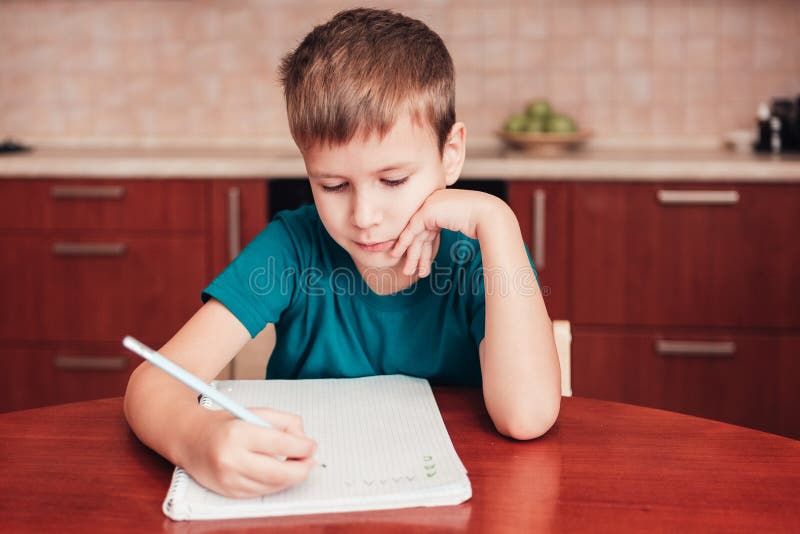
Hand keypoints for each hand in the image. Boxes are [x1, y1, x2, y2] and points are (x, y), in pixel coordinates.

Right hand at [184, 407, 316, 498]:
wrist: (191, 439)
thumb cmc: (226, 424)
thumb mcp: (255, 412)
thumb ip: (284, 422)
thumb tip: (304, 440)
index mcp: (238, 433)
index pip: (280, 444)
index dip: (302, 447)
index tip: (312, 445)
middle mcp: (231, 458)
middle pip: (279, 472)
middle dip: (302, 468)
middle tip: (310, 460)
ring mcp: (229, 479)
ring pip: (273, 485)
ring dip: (290, 477)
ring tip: (295, 464)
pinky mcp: (228, 492)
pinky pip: (261, 492)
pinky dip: (274, 484)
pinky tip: (278, 473)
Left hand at [390, 189, 498, 276]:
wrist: (488, 214)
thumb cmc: (482, 222)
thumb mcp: (462, 225)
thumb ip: (450, 228)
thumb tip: (450, 239)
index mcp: (441, 205)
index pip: (428, 230)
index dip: (421, 248)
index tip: (419, 264)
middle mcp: (433, 202)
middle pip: (420, 233)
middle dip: (414, 254)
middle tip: (409, 271)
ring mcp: (429, 205)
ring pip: (415, 233)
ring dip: (411, 254)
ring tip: (408, 272)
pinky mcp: (427, 211)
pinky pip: (412, 230)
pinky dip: (404, 243)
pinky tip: (399, 255)